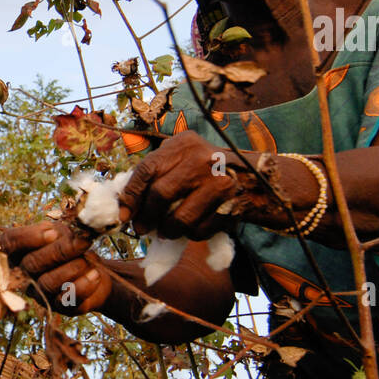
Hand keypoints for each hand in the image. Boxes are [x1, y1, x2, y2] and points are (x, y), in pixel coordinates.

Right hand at [0, 221, 110, 315]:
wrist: (94, 270)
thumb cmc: (73, 247)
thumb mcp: (65, 233)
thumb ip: (58, 232)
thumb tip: (56, 235)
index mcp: (19, 252)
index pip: (9, 243)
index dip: (28, 238)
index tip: (52, 232)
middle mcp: (24, 274)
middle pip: (31, 263)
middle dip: (60, 251)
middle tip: (82, 242)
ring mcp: (39, 293)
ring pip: (47, 283)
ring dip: (71, 268)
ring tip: (87, 260)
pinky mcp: (59, 307)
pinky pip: (65, 300)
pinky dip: (83, 286)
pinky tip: (94, 275)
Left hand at [122, 131, 239, 239]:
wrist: (254, 179)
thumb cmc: (205, 171)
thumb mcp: (182, 160)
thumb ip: (156, 174)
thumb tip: (125, 206)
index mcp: (184, 144)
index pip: (147, 169)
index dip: (131, 195)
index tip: (123, 215)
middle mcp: (202, 159)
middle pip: (161, 194)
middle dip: (146, 217)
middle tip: (141, 229)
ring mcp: (219, 182)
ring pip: (179, 219)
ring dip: (168, 230)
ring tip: (167, 231)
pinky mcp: (231, 205)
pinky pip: (200, 230)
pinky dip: (191, 234)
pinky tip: (193, 227)